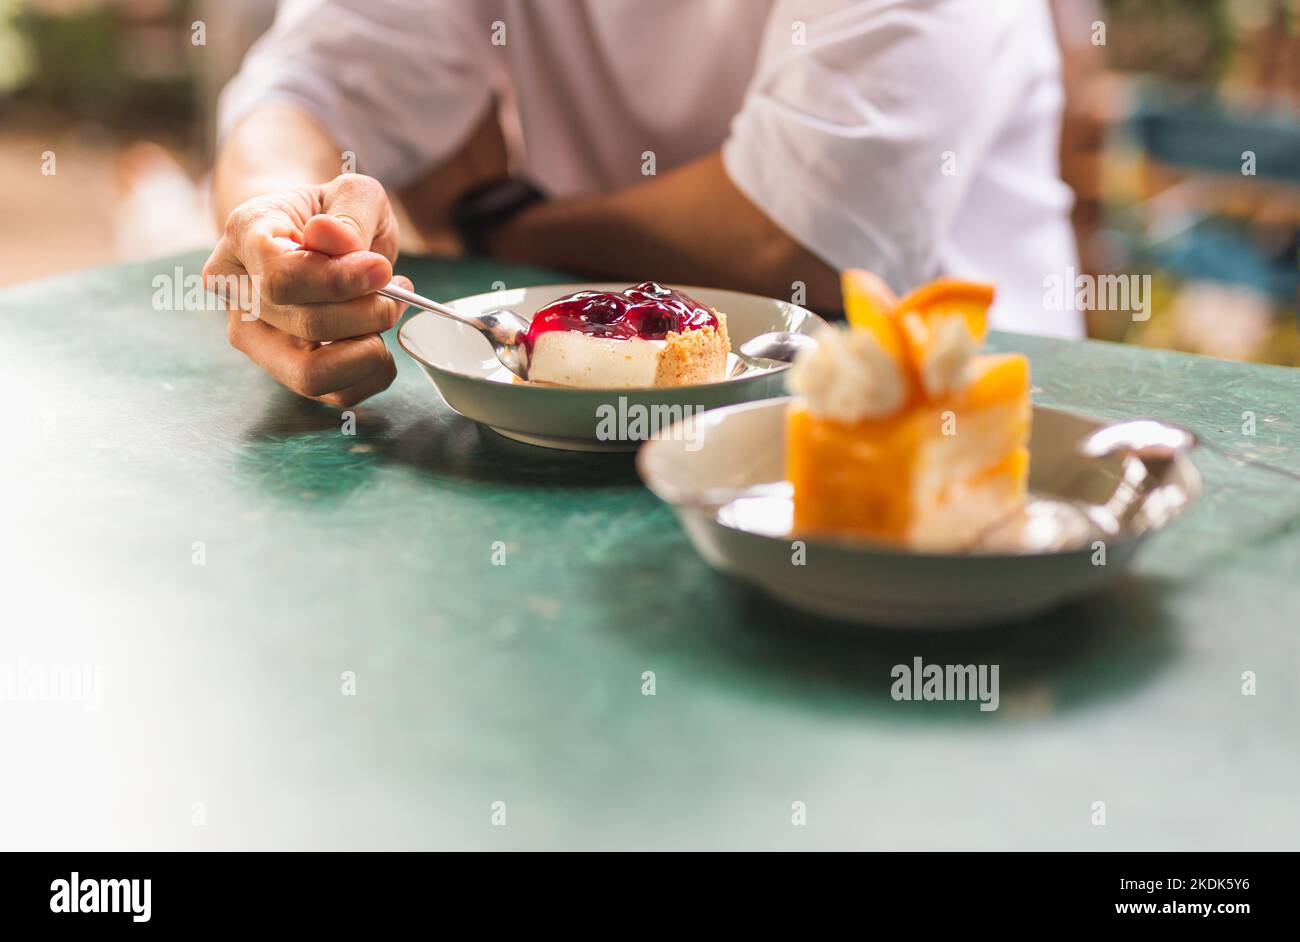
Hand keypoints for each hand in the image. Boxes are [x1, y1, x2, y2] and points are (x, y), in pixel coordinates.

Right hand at [203, 173, 409, 406]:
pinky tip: (379, 340)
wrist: (315, 236)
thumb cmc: (333, 213)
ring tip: (386, 314)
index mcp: (243, 236)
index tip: (382, 269)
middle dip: (366, 312)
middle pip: (305, 324)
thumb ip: (350, 211)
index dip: (340, 281)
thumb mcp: (353, 193)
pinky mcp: (284, 370)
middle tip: (395, 290)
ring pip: (311, 373)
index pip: (282, 277)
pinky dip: (372, 374)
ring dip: (367, 350)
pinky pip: (334, 394)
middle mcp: (237, 292)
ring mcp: (255, 337)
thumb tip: (335, 239)